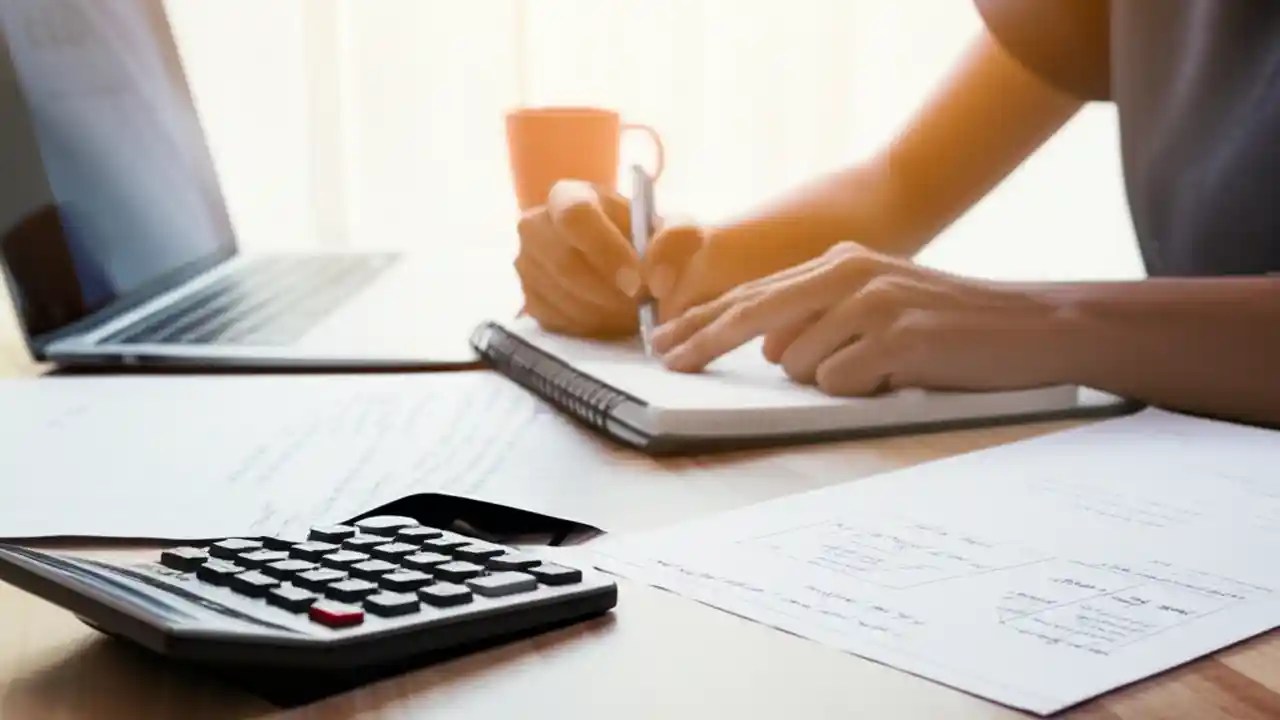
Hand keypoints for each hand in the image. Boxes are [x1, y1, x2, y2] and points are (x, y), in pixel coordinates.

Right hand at [514, 180, 726, 336]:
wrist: (624, 260)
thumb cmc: (644, 238)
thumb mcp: (670, 227)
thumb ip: (676, 240)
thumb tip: (658, 281)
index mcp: (567, 196)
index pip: (575, 217)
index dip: (606, 252)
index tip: (637, 284)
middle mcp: (535, 226)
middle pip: (564, 263)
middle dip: (608, 293)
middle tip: (641, 307)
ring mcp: (526, 264)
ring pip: (561, 296)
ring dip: (603, 313)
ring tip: (633, 313)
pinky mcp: (527, 298)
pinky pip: (555, 319)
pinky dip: (589, 326)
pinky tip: (612, 318)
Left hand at [650, 242, 1073, 395]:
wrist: (1031, 326)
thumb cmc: (949, 323)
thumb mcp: (879, 303)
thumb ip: (822, 317)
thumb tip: (771, 349)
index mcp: (840, 263)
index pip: (755, 294)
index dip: (703, 321)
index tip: (665, 344)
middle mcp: (849, 273)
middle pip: (752, 315)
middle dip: (704, 343)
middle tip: (669, 365)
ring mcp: (872, 302)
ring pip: (798, 363)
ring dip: (829, 378)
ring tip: (881, 368)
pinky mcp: (896, 337)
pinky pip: (839, 383)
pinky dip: (862, 391)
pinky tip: (899, 376)